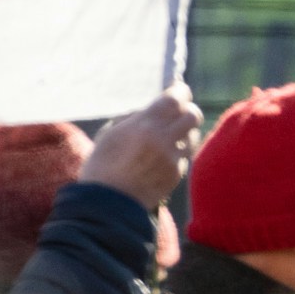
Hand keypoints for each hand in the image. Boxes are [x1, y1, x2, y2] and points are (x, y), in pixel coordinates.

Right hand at [84, 86, 200, 210]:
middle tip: (180, 112)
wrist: (105, 203)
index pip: (175, 99)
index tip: (180, 89)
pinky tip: (161, 158)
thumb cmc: (101, 165)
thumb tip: (151, 108)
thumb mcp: (110, 134)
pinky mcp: (177, 174)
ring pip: (193, 136)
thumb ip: (134, 118)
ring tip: (168, 136)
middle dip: (188, 110)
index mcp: (144, 125)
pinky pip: (184, 156)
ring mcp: (172, 158)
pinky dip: (176, 154)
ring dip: (184, 133)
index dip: (180, 92)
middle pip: (193, 115)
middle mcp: (163, 139)